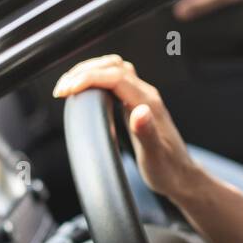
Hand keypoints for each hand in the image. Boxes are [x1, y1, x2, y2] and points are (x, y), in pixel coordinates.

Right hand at [52, 54, 197, 201]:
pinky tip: (84, 92)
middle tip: (61, 89)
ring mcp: (141, 99)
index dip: (88, 78)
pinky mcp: (135, 105)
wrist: (181, 176)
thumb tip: (138, 111)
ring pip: (113, 69)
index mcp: (148, 103)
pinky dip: (95, 80)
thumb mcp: (155, 156)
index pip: (115, 77)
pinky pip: (114, 81)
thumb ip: (146, 132)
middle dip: (84, 71)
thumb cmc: (168, 169)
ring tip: (68, 86)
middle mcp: (145, 96)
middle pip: (113, 66)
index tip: (66, 91)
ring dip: (89, 72)